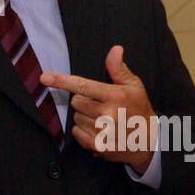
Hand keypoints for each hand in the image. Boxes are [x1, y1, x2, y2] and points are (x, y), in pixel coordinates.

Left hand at [39, 46, 154, 172]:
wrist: (149, 142)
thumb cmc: (139, 110)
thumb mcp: (134, 86)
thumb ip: (119, 69)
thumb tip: (115, 49)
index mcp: (115, 96)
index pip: (83, 85)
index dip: (62, 80)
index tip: (45, 78)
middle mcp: (107, 113)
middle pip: (76, 101)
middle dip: (84, 101)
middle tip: (101, 106)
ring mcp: (102, 131)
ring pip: (76, 117)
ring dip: (85, 117)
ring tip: (103, 120)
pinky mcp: (97, 145)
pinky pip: (76, 132)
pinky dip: (83, 131)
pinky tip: (99, 131)